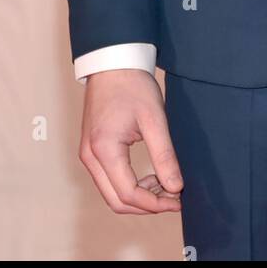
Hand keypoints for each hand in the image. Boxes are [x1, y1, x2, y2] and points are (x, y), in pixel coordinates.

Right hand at [79, 69, 183, 214]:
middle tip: (174, 198)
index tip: (178, 200)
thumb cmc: (132, 85)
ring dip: (139, 196)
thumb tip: (175, 187)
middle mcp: (90, 157)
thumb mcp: (154, 119)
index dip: (155, 204)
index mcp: (103, 150)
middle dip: (147, 205)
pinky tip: (151, 176)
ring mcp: (88, 154)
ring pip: (111, 193)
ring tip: (165, 184)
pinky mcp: (92, 149)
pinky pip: (109, 179)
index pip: (128, 195)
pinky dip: (130, 184)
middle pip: (116, 201)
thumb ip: (164, 155)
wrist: (113, 62)